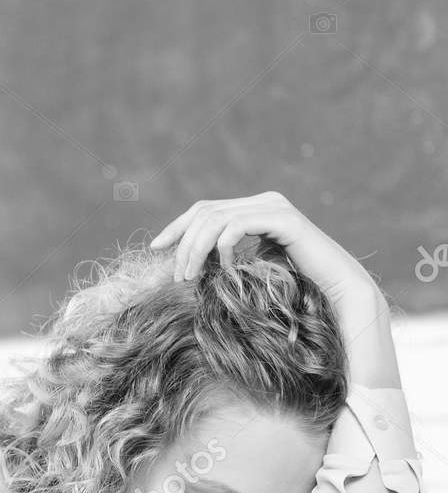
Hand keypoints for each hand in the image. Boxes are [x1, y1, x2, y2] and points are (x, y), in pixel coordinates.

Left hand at [148, 191, 382, 317]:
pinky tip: (224, 270)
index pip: (204, 209)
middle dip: (184, 243)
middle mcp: (264, 201)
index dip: (177, 227)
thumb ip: (225, 256)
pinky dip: (222, 248)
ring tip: (192, 277)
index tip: (155, 247)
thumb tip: (188, 261)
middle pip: (205, 212)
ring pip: (216, 219)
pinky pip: (237, 227)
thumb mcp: (251, 267)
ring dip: (196, 249)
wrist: (337, 291)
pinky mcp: (285, 220)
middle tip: (178, 275)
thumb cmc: (294, 285)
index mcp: (254, 208)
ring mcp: (275, 207)